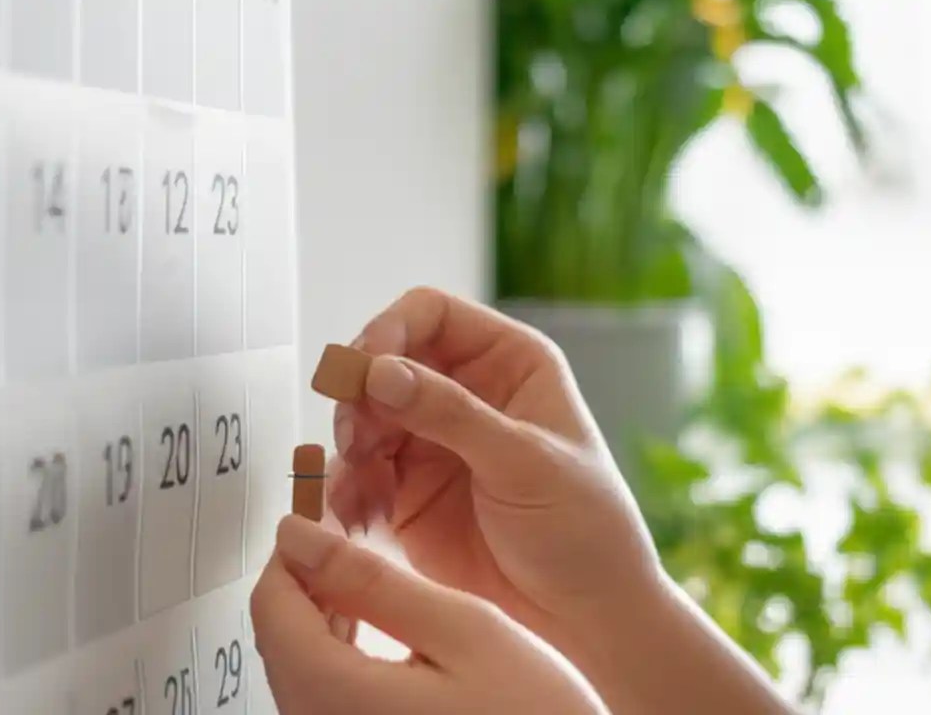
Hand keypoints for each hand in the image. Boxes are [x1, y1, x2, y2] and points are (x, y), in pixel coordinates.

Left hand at [250, 515, 605, 714]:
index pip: (271, 602)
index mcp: (335, 695)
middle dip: (310, 571)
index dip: (295, 543)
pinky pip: (327, 691)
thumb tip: (301, 538)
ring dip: (325, 607)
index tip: (328, 506)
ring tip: (375, 568)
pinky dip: (343, 646)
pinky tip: (385, 623)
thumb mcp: (465, 630)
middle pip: (279, 633)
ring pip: (301, 661)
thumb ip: (373, 581)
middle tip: (358, 525)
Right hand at [328, 288, 790, 714]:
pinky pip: (358, 474)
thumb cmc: (584, 528)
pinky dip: (347, 490)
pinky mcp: (408, 492)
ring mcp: (433, 442)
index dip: (390, 330)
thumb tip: (379, 372)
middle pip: (383, 363)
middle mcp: (465, 393)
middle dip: (360, 396)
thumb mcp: (524, 461)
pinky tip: (358, 515)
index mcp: (508, 363)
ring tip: (358, 484)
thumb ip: (450, 413)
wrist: (583, 616)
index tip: (365, 369)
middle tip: (356, 438)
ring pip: (363, 418)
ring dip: (349, 446)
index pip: (431, 314)